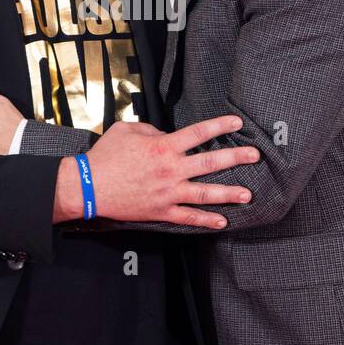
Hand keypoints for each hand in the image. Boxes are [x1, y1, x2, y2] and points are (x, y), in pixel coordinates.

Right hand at [53, 116, 259, 227]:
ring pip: (205, 193)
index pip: (199, 133)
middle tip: (255, 156)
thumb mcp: (127, 130)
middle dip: (236, 158)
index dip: (220, 125)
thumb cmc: (105, 156)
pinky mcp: (161, 211)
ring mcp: (168, 193)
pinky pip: (188, 217)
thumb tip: (165, 135)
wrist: (88, 187)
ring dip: (229, 193)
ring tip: (248, 194)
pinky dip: (206, 220)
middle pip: (211, 162)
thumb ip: (151, 130)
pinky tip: (222, 221)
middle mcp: (171, 170)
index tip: (237, 122)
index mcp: (163, 147)